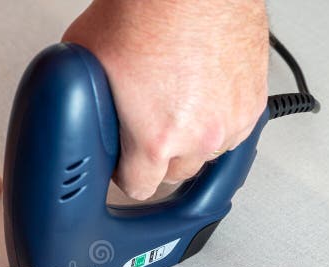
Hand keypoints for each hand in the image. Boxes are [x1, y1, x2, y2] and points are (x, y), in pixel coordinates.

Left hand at [63, 0, 268, 199]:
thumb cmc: (146, 10)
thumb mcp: (85, 63)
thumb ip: (84, 105)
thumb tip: (74, 112)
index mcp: (155, 140)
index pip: (139, 188)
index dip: (125, 174)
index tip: (124, 164)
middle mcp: (200, 137)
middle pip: (175, 174)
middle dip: (159, 157)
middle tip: (148, 126)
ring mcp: (232, 121)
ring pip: (207, 153)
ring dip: (191, 138)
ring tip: (176, 105)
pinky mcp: (255, 102)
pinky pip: (234, 129)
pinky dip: (219, 117)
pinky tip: (202, 94)